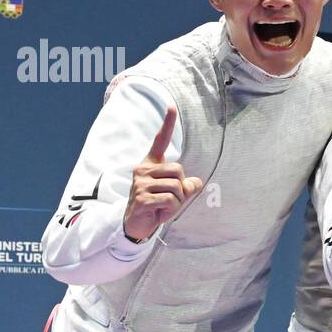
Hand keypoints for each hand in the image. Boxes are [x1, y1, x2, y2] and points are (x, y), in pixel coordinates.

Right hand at [123, 107, 203, 241]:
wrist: (134, 225)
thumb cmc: (155, 206)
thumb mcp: (174, 195)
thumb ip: (186, 186)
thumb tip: (196, 183)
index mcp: (150, 165)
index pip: (160, 142)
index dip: (167, 124)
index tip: (171, 106)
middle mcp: (144, 171)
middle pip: (179, 171)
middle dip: (181, 189)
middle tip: (169, 200)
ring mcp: (141, 184)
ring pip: (177, 187)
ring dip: (177, 202)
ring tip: (163, 208)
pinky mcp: (142, 198)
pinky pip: (171, 201)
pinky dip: (171, 210)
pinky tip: (159, 214)